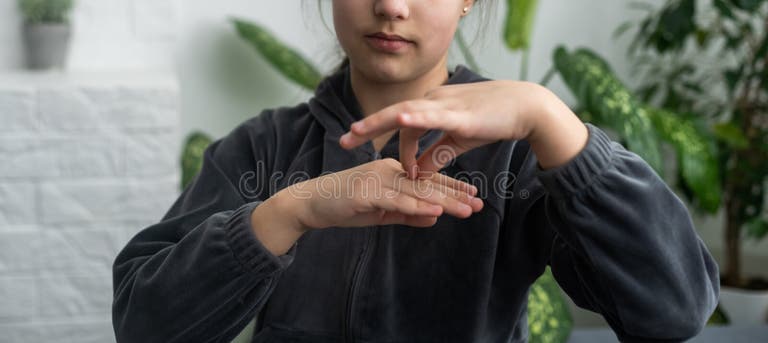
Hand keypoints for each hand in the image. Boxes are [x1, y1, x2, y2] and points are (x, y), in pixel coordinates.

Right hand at [287, 158, 482, 230]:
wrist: (310, 204)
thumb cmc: (343, 207)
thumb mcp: (380, 213)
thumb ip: (407, 214)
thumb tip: (434, 217)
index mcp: (392, 172)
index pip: (427, 181)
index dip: (451, 189)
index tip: (473, 197)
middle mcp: (388, 170)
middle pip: (428, 184)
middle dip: (455, 195)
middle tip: (480, 203)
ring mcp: (378, 178)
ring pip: (418, 191)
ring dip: (445, 201)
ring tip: (467, 209)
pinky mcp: (367, 190)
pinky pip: (398, 199)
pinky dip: (419, 204)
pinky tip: (437, 210)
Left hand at [339, 81, 588, 176]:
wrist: (526, 107)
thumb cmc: (495, 120)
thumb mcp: (459, 140)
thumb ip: (437, 154)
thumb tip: (416, 172)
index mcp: (433, 105)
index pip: (405, 127)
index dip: (400, 150)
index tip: (401, 171)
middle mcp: (434, 100)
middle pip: (392, 114)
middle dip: (367, 128)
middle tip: (343, 140)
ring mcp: (444, 104)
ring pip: (403, 113)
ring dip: (378, 123)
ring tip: (355, 132)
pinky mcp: (458, 113)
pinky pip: (429, 115)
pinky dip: (411, 117)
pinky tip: (397, 119)